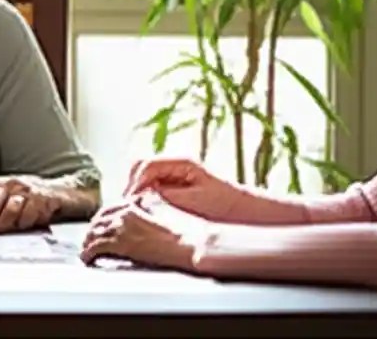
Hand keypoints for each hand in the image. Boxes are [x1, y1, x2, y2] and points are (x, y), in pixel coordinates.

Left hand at [80, 198, 198, 271]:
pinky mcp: (121, 244)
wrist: (194, 244)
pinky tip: (88, 258)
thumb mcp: (166, 209)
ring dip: (89, 242)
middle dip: (92, 230)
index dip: (102, 220)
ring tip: (87, 251)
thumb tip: (141, 207)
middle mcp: (125, 212)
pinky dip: (89, 253)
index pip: (110, 210)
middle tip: (89, 240)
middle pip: (99, 221)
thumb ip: (149, 207)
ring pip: (94, 233)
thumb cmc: (187, 231)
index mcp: (136, 203)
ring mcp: (121, 227)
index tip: (99, 226)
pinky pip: (96, 247)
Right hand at [122, 157, 241, 220]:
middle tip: (128, 209)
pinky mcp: (174, 188)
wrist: (247, 214)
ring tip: (136, 212)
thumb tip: (141, 198)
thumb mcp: (195, 201)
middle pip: (140, 168)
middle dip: (132, 187)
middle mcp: (175, 165)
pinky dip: (145, 199)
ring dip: (137, 193)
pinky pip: (151, 188)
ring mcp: (173, 175)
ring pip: (142, 178)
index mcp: (181, 162)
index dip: (135, 184)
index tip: (130, 203)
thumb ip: (166, 197)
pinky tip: (147, 213)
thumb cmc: (226, 206)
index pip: (146, 165)